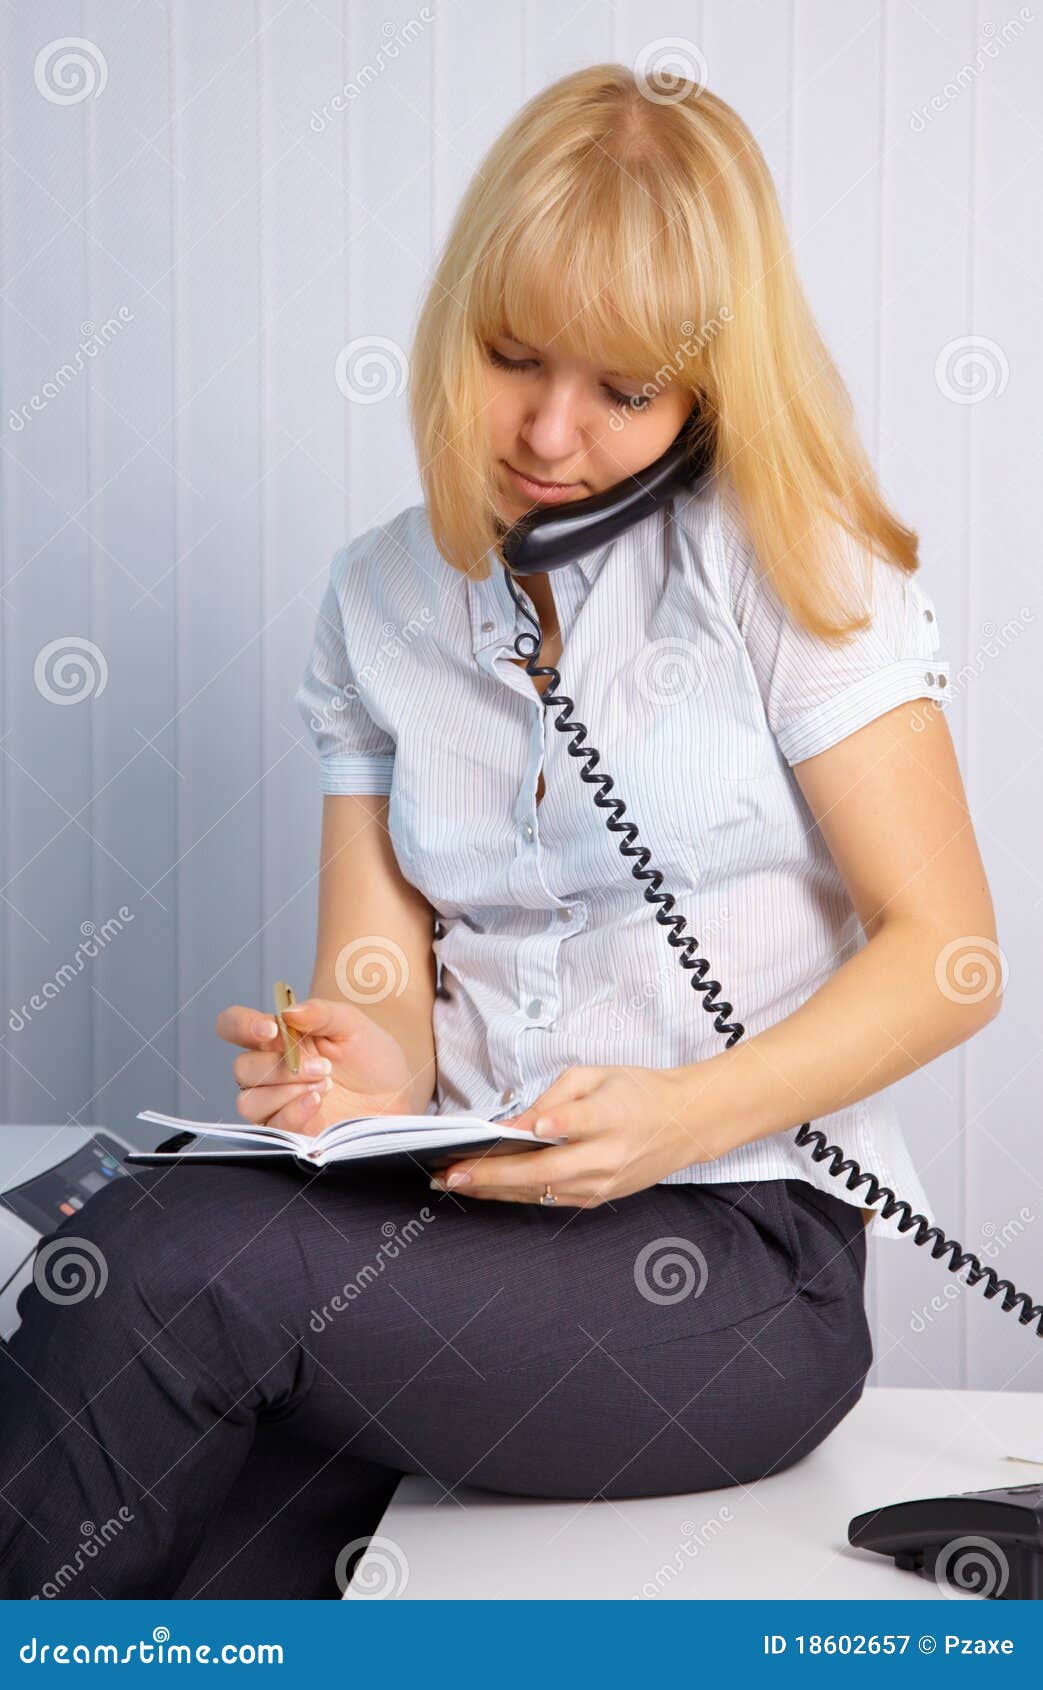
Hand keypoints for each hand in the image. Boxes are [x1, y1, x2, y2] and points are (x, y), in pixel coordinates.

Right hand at [215, 997, 416, 1138]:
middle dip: (279, 1067)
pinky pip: (270, 1127)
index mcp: (276, 1037)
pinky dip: (292, 1112)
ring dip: (284, 1091)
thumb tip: (289, 1012)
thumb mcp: (353, 1024)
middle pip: (242, 1068)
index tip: (270, 1030)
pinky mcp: (287, 1130)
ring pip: (249, 1101)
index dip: (241, 1026)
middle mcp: (268, 1069)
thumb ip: (321, 1013)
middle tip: (322, 1066)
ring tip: (324, 1085)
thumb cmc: (370, 1055)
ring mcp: (275, 1102)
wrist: (395, 1094)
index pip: (234, 1025)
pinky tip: (316, 1102)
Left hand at [431, 1064, 700, 1206]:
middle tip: (451, 1174)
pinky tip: (484, 1188)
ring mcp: (604, 1184)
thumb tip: (515, 1124)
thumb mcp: (597, 1076)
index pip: (581, 1121)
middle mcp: (608, 1156)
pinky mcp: (599, 1198)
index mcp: (613, 1115)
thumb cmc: (636, 1091)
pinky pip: (550, 1199)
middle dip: (493, 1175)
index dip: (556, 1124)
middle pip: (546, 1171)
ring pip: (541, 1192)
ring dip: (494, 1190)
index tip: (529, 1127)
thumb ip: (556, 1097)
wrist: (685, 1125)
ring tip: (452, 1183)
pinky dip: (514, 1193)